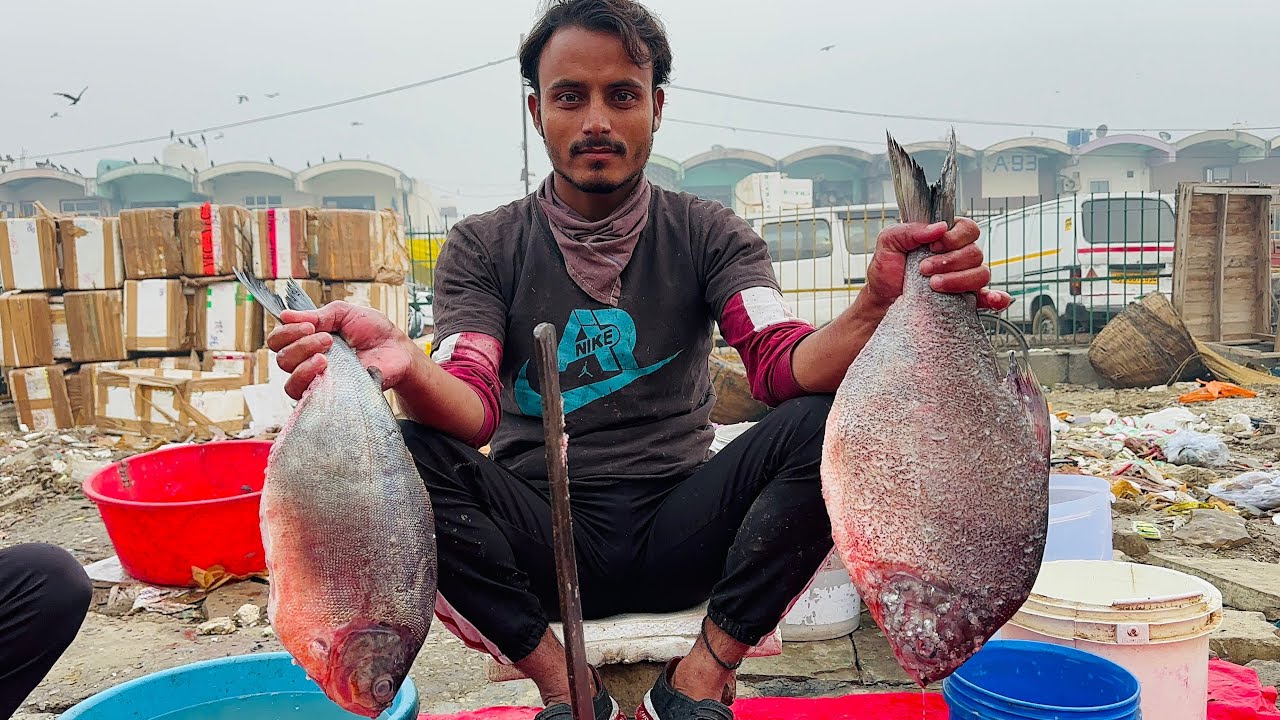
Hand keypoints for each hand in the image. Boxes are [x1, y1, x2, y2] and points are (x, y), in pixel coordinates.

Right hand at [266, 301, 417, 400]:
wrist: (396, 351)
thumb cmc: (373, 332)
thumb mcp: (345, 313)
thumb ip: (317, 315)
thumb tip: (285, 315)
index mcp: (309, 340)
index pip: (279, 340)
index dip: (286, 331)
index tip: (308, 325)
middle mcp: (308, 361)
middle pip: (281, 358)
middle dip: (300, 344)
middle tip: (326, 338)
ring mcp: (318, 381)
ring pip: (289, 379)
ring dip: (302, 361)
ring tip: (326, 355)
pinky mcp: (328, 396)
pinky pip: (304, 395)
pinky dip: (308, 379)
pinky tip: (325, 367)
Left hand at [863, 218, 1011, 311]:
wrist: (881, 303)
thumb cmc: (886, 273)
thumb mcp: (888, 243)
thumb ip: (909, 230)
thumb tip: (939, 227)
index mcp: (943, 239)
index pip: (967, 229)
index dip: (954, 237)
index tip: (932, 246)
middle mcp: (957, 257)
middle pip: (975, 252)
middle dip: (949, 261)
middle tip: (924, 269)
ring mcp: (963, 279)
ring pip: (981, 274)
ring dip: (958, 280)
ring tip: (934, 285)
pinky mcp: (966, 301)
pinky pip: (989, 298)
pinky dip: (996, 298)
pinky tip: (992, 300)